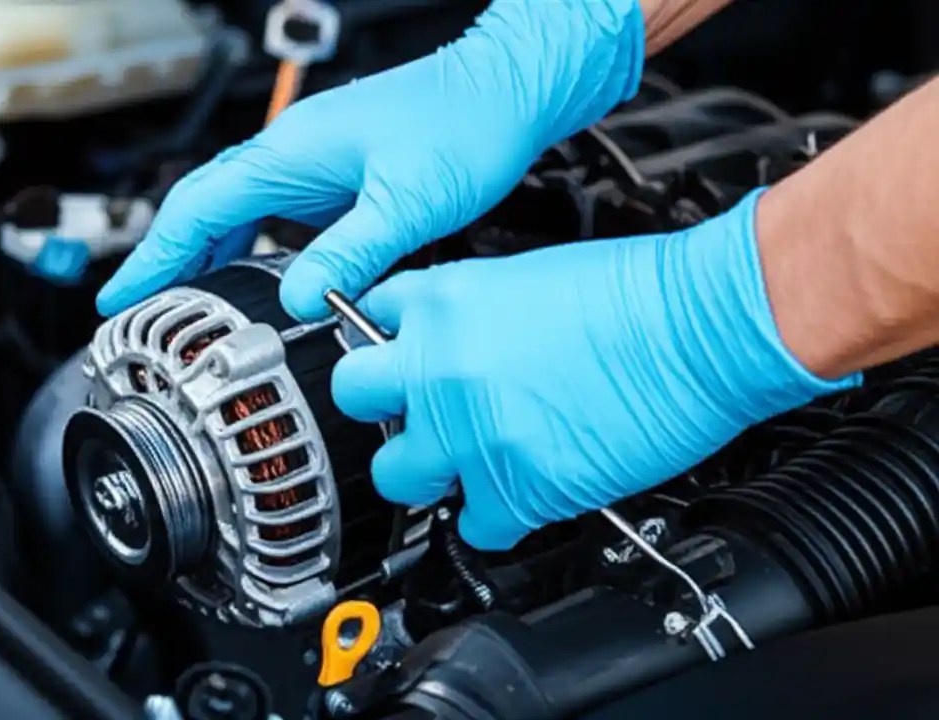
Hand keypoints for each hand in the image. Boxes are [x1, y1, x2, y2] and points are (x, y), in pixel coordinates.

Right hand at [98, 0, 645, 319]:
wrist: (508, 89)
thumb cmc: (465, 126)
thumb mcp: (408, 201)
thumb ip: (352, 253)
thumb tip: (301, 300)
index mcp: (290, 154)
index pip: (197, 209)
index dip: (154, 257)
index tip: (118, 296)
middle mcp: (290, 154)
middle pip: (203, 210)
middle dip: (165, 261)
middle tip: (136, 310)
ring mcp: (310, 163)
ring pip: (235, 213)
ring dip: (203, 256)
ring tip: (182, 304)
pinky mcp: (335, 174)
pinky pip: (271, 215)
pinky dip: (247, 248)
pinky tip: (253, 277)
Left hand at [330, 191, 858, 549]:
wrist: (701, 328)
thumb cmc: (640, 294)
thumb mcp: (526, 275)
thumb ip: (469, 312)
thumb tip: (450, 339)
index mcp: (444, 301)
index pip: (365, 320)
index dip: (384, 344)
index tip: (398, 361)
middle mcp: (439, 364)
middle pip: (353, 396)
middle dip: (384, 408)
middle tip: (421, 415)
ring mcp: (469, 430)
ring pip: (398, 475)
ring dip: (430, 474)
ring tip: (467, 465)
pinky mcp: (513, 487)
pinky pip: (474, 525)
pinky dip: (495, 518)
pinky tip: (520, 495)